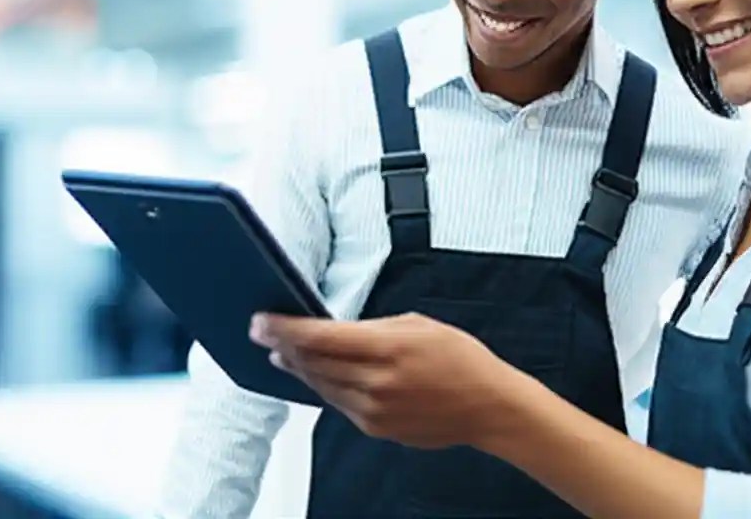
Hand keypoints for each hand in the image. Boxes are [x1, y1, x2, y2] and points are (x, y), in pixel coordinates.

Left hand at [250, 312, 534, 450]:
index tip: (261, 321)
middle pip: (312, 363)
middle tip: (261, 332)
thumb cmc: (458, 358)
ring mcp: (374, 410)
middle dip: (282, 345)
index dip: (283, 329)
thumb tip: (329, 332)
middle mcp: (376, 382)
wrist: (489, 406)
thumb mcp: (415, 325)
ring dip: (297, 367)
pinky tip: (314, 374)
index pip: (318, 338)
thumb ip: (369, 329)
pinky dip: (323, 386)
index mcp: (387, 348)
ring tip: (281, 352)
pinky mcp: (376, 428)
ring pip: (320, 385)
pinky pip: (338, 403)